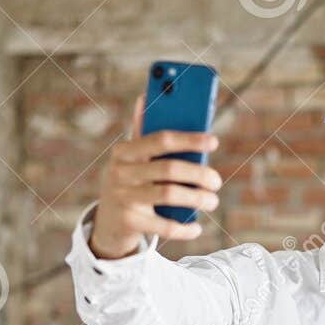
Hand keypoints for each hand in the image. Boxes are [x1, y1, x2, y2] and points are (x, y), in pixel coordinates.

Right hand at [89, 95, 222, 256]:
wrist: (107, 222)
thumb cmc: (128, 181)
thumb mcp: (130, 158)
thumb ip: (141, 132)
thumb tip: (145, 96)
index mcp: (123, 151)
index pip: (161, 139)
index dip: (189, 139)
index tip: (213, 141)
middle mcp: (120, 172)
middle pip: (169, 169)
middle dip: (199, 174)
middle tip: (216, 181)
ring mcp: (122, 198)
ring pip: (169, 195)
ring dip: (197, 199)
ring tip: (212, 201)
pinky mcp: (128, 223)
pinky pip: (163, 226)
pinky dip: (184, 228)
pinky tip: (196, 226)